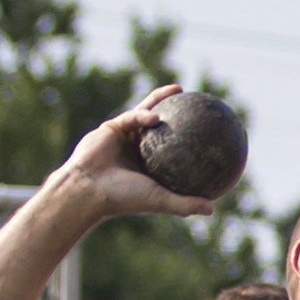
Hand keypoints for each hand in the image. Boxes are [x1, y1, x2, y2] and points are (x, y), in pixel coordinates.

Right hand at [59, 86, 215, 222]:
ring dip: (161, 100)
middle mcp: (137, 150)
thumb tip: (212, 209)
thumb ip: (184, 204)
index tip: (208, 133)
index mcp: (148, 166)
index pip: (173, 150)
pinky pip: (133, 117)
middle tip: (196, 104)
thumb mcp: (158, 200)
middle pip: (161, 127)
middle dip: (177, 113)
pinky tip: (157, 116)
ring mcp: (125, 137)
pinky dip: (144, 116)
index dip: (189, 140)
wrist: (87, 189)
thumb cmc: (123, 198)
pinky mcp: (112, 127)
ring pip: (146, 113)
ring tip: (178, 90)